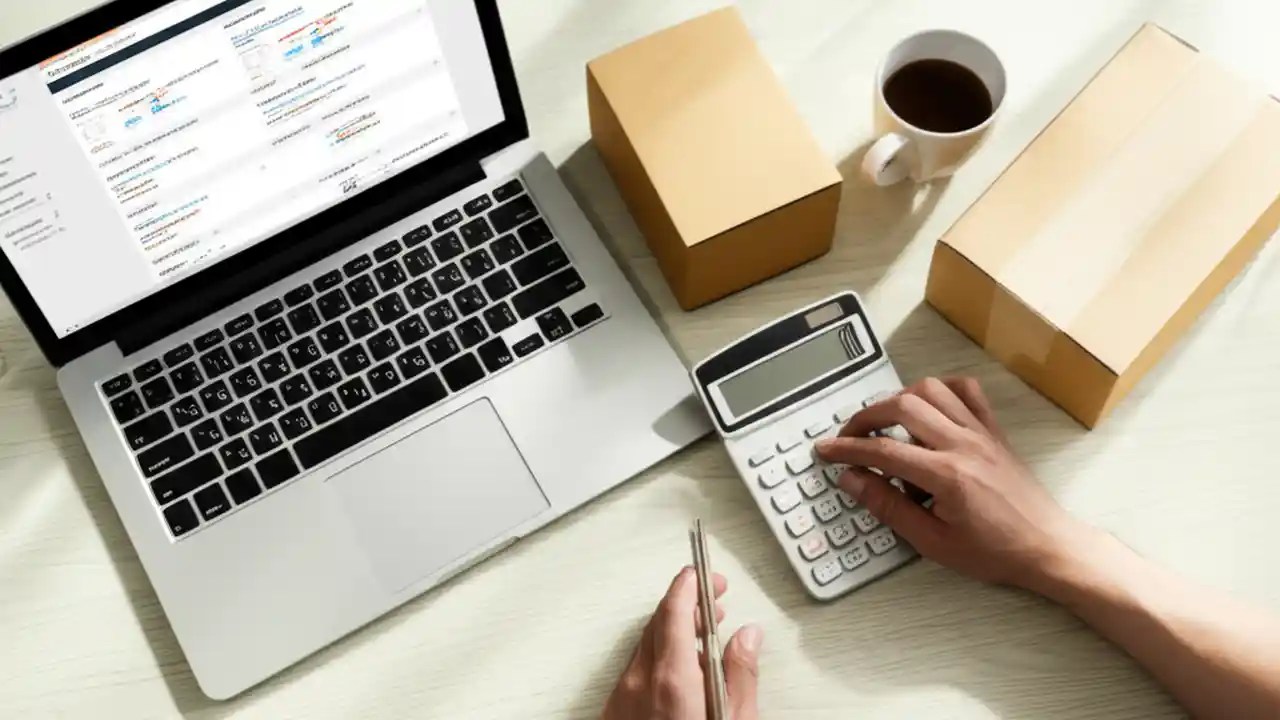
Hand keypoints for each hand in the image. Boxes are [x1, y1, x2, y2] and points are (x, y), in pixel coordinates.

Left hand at [603, 567, 762, 719]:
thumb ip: (740, 675)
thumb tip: (748, 636)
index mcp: (674, 679)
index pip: (674, 611)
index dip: (689, 585)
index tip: (703, 575)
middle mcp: (641, 681)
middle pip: (658, 622)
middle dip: (686, 603)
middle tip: (713, 601)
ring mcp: (623, 695)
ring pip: (646, 644)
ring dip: (673, 630)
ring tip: (703, 634)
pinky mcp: (614, 708)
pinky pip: (635, 667)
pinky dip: (658, 655)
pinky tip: (680, 666)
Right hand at [814, 377, 1086, 591]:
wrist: (1046, 547)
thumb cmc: (995, 552)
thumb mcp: (933, 543)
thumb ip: (889, 508)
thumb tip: (853, 481)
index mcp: (946, 475)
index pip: (883, 451)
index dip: (847, 449)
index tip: (825, 450)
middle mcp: (963, 444)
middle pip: (902, 406)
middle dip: (867, 417)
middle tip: (850, 437)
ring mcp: (981, 433)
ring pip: (931, 390)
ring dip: (900, 399)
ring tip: (885, 423)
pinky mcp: (994, 431)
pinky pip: (967, 391)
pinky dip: (942, 390)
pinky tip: (929, 408)